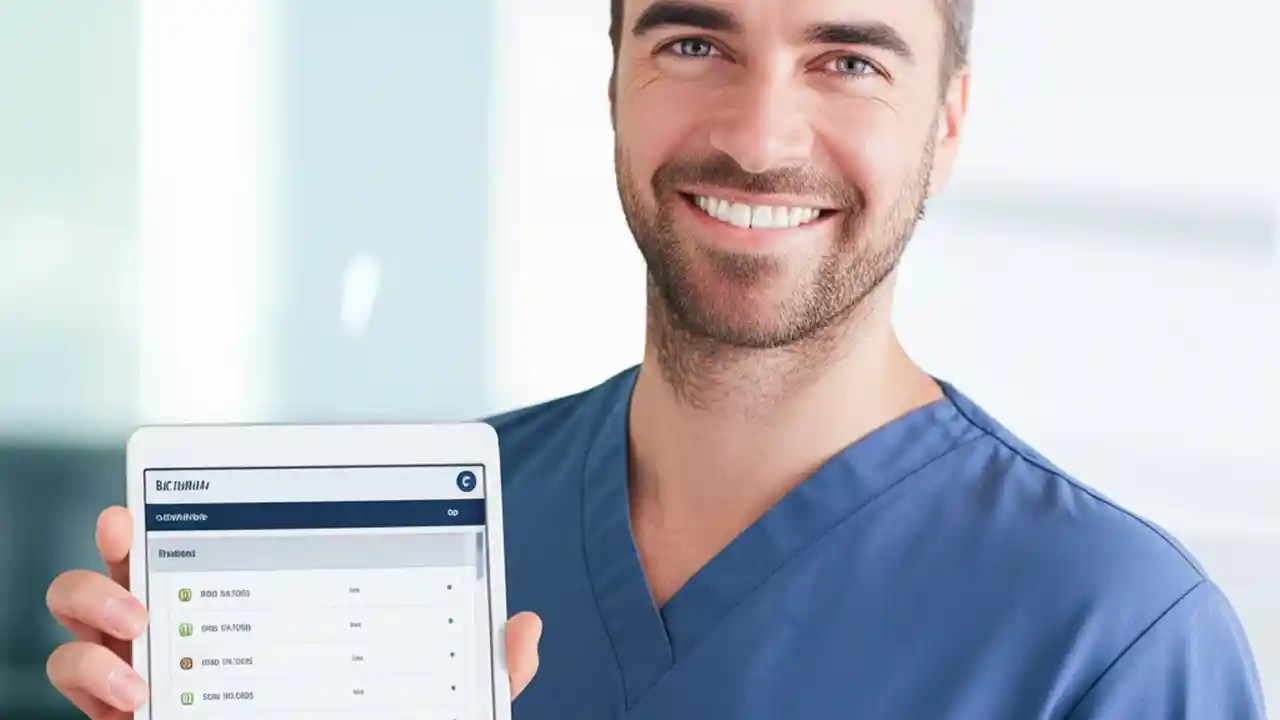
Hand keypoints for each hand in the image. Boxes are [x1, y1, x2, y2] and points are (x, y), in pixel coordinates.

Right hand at [46, 507, 543, 717]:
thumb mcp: (434, 698)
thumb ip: (483, 668)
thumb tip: (525, 630)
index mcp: (279, 606)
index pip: (243, 537)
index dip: (218, 499)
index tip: (215, 480)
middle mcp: (214, 626)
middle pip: (145, 559)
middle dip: (123, 540)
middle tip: (137, 541)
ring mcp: (169, 667)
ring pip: (93, 612)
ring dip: (93, 602)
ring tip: (138, 629)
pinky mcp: (135, 715)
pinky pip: (82, 681)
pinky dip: (86, 674)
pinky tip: (134, 689)